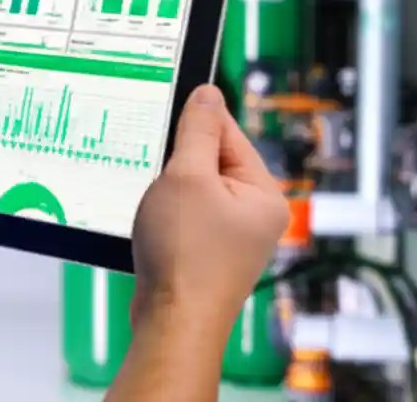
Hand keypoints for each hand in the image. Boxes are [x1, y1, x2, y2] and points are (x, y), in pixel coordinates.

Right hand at [129, 85, 288, 330]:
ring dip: (169, 189)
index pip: (229, 134)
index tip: (164, 115)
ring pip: (195, 190)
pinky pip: (187, 217)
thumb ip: (198, 130)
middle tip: (156, 171)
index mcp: (264, 193)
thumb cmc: (184, 254)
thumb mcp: (187, 176)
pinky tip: (153, 223)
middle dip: (179, 162)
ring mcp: (233, 238)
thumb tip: (208, 93)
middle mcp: (256, 215)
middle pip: (211, 162)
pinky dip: (167, 213)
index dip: (194, 125)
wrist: (172, 323)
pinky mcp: (208, 256)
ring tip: (155, 205)